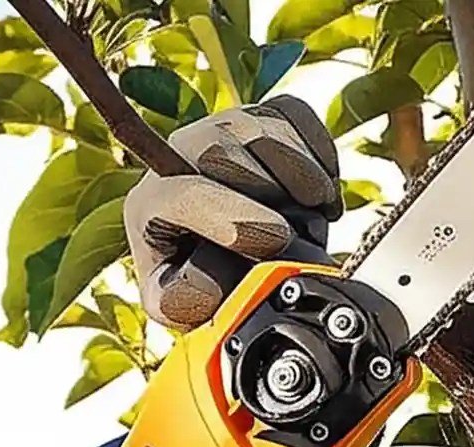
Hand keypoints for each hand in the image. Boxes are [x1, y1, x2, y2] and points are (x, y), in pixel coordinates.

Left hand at [123, 95, 343, 331]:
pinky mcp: (264, 113)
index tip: (279, 240)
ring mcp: (223, 126)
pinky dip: (320, 153)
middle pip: (219, 150)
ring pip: (263, 129)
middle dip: (269, 195)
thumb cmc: (202, 280)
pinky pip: (295, 113)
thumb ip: (188, 298)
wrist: (233, 257)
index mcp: (151, 203)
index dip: (233, 215)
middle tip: (300, 237)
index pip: (183, 194)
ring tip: (311, 223)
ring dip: (301, 179)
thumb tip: (216, 275)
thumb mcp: (181, 306)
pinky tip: (322, 197)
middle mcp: (179, 152)